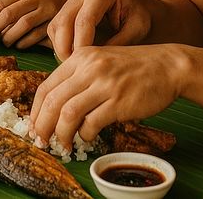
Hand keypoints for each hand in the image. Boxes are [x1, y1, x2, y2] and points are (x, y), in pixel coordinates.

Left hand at [0, 0, 72, 47]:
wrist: (86, 1)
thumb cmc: (52, 2)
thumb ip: (8, 8)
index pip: (0, 3)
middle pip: (8, 13)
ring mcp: (50, 7)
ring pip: (22, 24)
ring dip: (9, 37)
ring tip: (3, 43)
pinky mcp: (60, 20)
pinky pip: (37, 34)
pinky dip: (25, 42)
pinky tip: (19, 46)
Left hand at [29, 44, 185, 147]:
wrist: (167, 66)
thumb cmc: (133, 67)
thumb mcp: (100, 60)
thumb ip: (78, 77)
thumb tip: (55, 106)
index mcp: (80, 58)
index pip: (46, 86)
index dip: (36, 110)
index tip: (35, 126)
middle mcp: (89, 68)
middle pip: (53, 101)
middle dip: (43, 125)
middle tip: (42, 140)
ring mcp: (105, 84)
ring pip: (68, 112)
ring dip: (61, 133)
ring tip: (63, 144)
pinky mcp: (120, 101)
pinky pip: (92, 122)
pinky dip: (85, 133)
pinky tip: (88, 136)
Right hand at [47, 0, 152, 61]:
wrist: (141, 10)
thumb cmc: (142, 19)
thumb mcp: (135, 31)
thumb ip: (116, 45)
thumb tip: (93, 63)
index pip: (84, 20)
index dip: (82, 45)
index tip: (85, 66)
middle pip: (63, 21)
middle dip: (66, 48)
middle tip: (75, 70)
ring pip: (56, 26)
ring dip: (61, 48)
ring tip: (75, 65)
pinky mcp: (67, 8)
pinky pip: (56, 28)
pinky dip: (61, 45)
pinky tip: (74, 57)